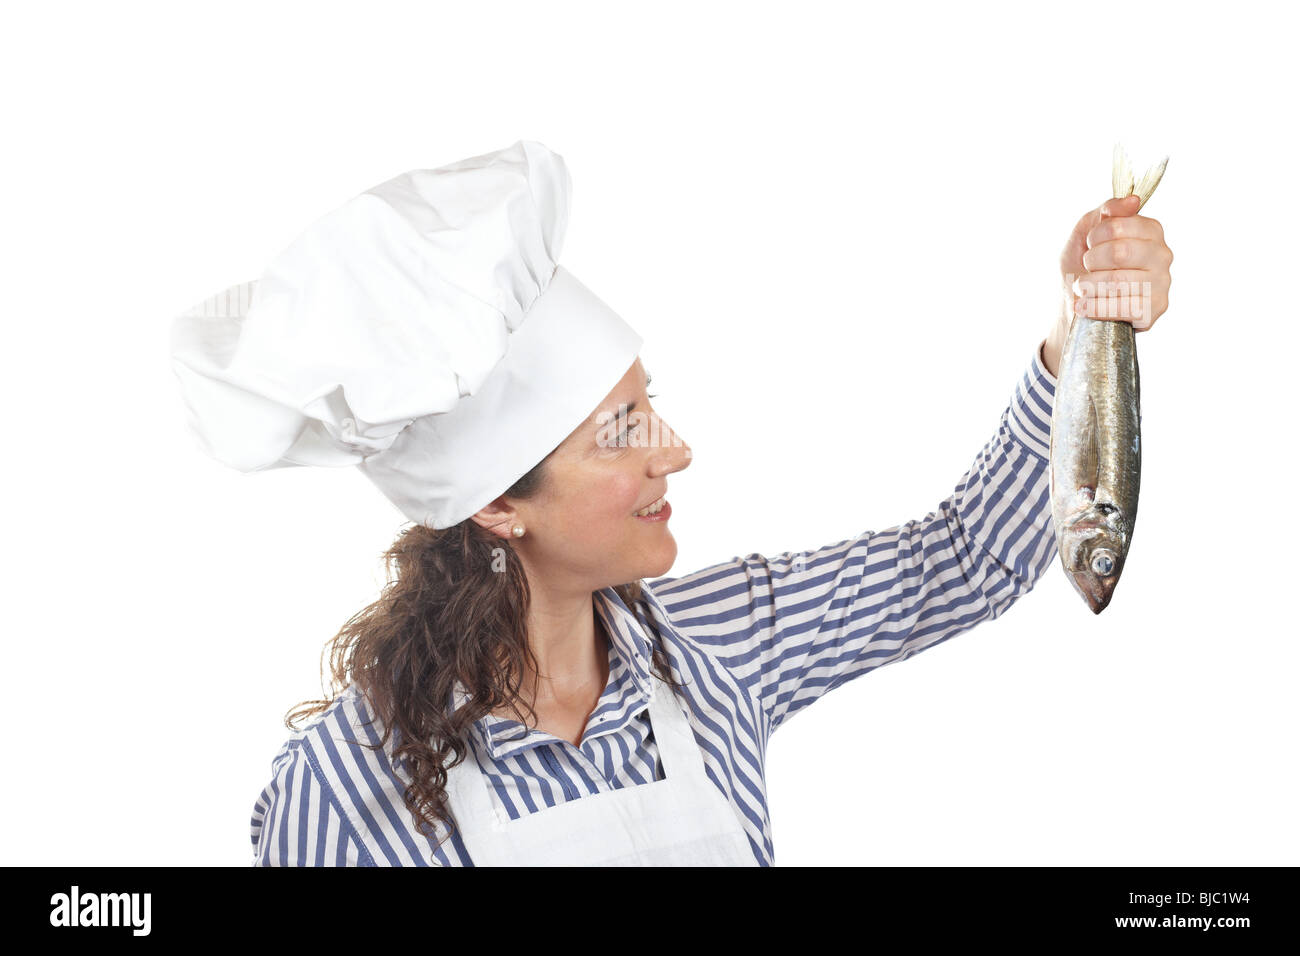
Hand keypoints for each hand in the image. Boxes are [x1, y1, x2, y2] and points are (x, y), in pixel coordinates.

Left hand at [1041, 194, 1174, 375]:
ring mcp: (1161, 284)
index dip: (1095, 236)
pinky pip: (1121, 308)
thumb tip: (1132, 200)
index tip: (1089, 244)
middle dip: (1091, 261)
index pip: (1119, 226)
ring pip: (1118, 282)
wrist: (1078, 302)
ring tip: (1081, 287)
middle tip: (1086, 267)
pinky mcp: (1152, 311)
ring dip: (1088, 285)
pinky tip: (1083, 306)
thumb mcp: (1087, 231)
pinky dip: (1093, 307)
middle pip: (1120, 252)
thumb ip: (1107, 211)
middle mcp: (1162, 256)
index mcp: (1151, 231)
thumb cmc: (1084, 265)